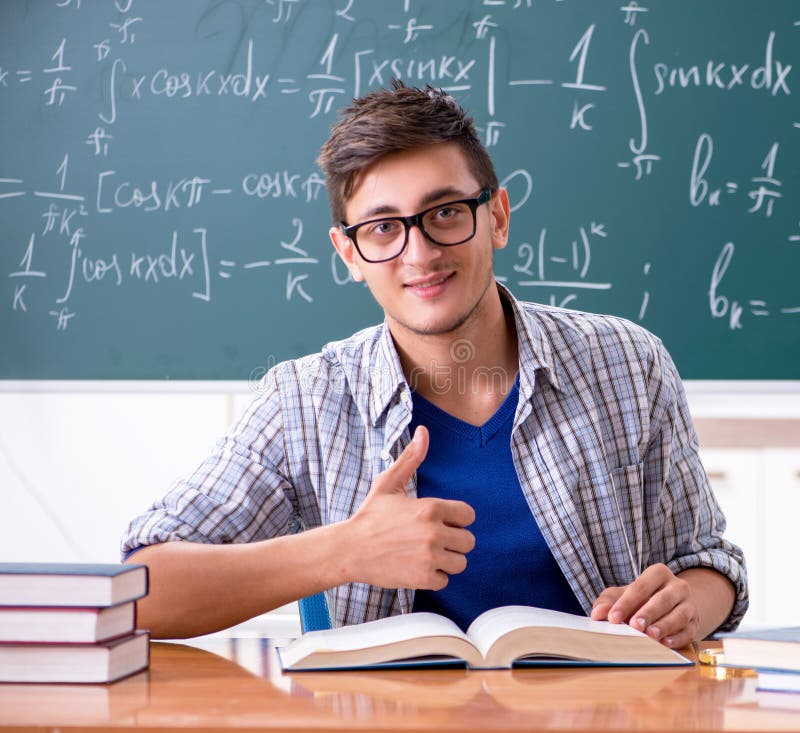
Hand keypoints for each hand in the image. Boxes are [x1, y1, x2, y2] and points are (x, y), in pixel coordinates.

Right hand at [343, 426, 475, 590]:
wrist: (349, 549)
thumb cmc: (370, 515)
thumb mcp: (389, 483)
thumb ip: (411, 458)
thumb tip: (423, 431)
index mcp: (431, 507)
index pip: (468, 516)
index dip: (455, 519)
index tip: (440, 522)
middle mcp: (434, 532)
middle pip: (468, 541)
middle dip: (453, 541)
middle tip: (432, 540)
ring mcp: (430, 557)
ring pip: (461, 562)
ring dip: (447, 560)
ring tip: (426, 554)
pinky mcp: (423, 578)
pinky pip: (445, 580)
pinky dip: (434, 577)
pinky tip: (417, 567)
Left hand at [589, 563, 699, 648]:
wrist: (673, 604)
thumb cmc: (642, 598)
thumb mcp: (624, 594)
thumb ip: (609, 601)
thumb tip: (597, 614)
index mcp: (658, 573)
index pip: (640, 587)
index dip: (626, 603)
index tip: (612, 618)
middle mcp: (677, 586)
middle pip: (662, 599)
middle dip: (648, 613)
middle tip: (634, 626)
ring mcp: (689, 605)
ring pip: (678, 615)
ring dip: (664, 626)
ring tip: (650, 636)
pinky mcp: (695, 623)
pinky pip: (689, 631)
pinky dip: (677, 638)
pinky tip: (666, 643)